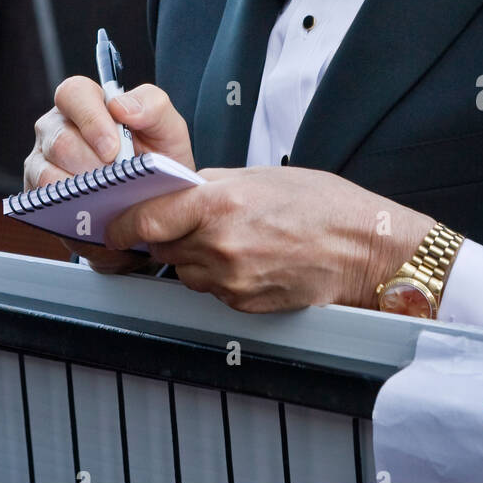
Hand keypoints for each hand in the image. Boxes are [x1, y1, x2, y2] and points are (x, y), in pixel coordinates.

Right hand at [23, 76, 194, 272]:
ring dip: (84, 187)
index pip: (73, 93)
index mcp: (88, 103)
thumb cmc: (157, 160)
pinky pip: (45, 198)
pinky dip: (73, 205)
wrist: (154, 207)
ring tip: (110, 193)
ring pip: (49, 171)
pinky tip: (95, 208)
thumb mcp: (168, 130)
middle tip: (118, 178)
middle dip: (93, 164)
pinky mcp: (38, 192)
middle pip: (61, 140)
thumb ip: (153, 105)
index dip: (90, 120)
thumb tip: (120, 106)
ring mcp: (43, 159)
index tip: (113, 149)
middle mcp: (58, 126)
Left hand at [103, 164, 435, 310]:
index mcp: (219, 203)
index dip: (125, 222)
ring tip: (233, 237)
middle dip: (166, 235)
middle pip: (162, 247)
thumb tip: (174, 192)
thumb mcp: (260, 177)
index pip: (147, 218)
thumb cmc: (323, 205)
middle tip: (187, 222)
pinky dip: (219, 275)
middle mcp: (219, 246)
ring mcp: (231, 281)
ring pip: (185, 271)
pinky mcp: (244, 305)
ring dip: (193, 256)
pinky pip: (212, 290)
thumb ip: (210, 186)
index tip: (116, 221)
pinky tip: (250, 257)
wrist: (367, 250)